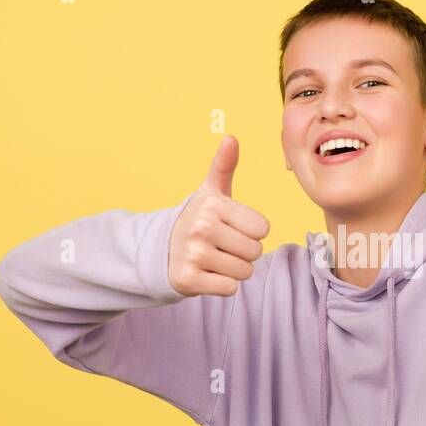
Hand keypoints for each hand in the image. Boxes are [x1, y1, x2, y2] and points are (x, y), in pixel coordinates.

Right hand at [168, 135, 270, 296]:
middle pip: (255, 252)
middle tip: (222, 246)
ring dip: (234, 270)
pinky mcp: (187, 280)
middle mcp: (202, 228)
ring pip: (244, 272)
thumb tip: (230, 137)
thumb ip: (224, 166)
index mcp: (213, 205)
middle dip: (244, 252)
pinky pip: (230, 288)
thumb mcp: (211, 192)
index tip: (231, 227)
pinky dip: (222, 285)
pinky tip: (207, 274)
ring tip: (214, 259)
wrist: (162, 249)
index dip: (252, 231)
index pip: (263, 229)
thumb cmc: (199, 219)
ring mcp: (194, 254)